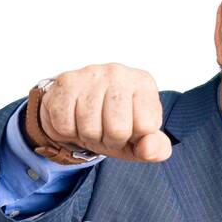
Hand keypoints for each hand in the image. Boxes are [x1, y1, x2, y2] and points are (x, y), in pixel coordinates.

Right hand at [35, 63, 171, 161]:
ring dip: (88, 137)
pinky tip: (74, 118)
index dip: (134, 138)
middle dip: (110, 140)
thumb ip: (155, 148)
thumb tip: (148, 148)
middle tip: (106, 130)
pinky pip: (66, 125)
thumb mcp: (140, 140)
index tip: (129, 129)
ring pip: (90, 129)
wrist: (77, 108)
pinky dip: (68, 131)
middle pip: (118, 130)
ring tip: (90, 124)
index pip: (146, 126)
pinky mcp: (66, 81)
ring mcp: (91, 74)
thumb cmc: (114, 123)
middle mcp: (119, 73)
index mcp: (143, 83)